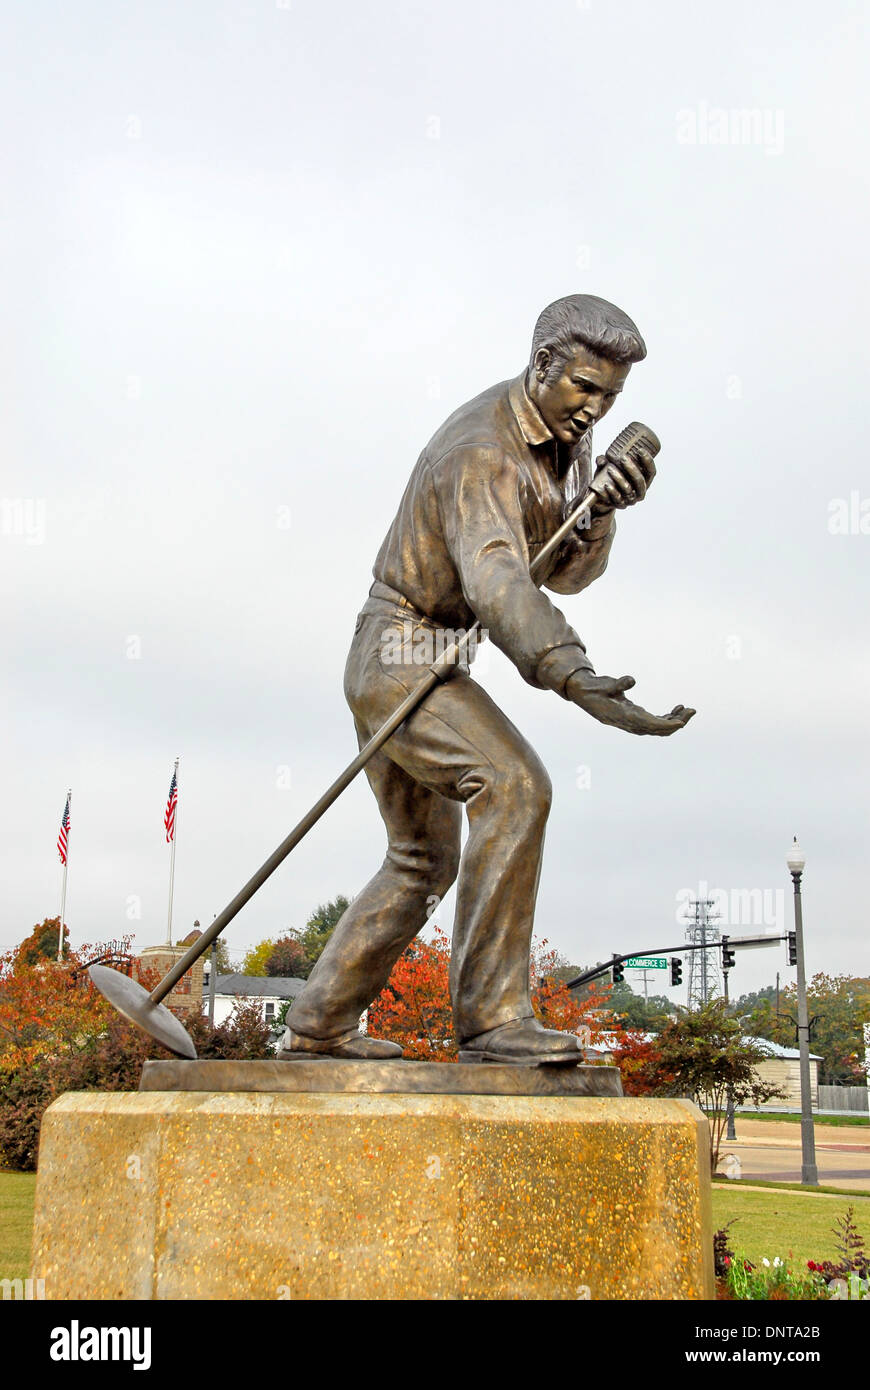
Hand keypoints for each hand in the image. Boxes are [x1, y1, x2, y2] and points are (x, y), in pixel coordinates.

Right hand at [566, 669, 694, 735]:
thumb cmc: (595, 688)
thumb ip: (618, 683)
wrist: (584, 694)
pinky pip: (654, 723)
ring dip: (673, 721)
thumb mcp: (605, 684)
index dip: (667, 725)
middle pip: (658, 729)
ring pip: (658, 728)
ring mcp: (632, 722)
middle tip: (692, 711)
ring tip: (687, 710)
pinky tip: (675, 710)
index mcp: (624, 716)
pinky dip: (666, 718)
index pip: (650, 724)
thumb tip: (631, 680)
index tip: (682, 722)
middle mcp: (630, 722)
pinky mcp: (634, 718)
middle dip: (676, 722)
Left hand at [589, 444, 656, 515]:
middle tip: (623, 458)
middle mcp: (639, 492)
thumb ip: (605, 462)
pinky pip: (617, 498)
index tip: (641, 450)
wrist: (602, 498)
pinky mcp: (619, 505)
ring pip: (627, 489)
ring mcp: (630, 500)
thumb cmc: (611, 479)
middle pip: (640, 481)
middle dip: (632, 469)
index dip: (648, 462)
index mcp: (644, 482)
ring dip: (619, 478)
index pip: (651, 472)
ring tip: (610, 468)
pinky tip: (606, 485)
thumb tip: (601, 459)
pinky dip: (612, 491)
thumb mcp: (610, 468)